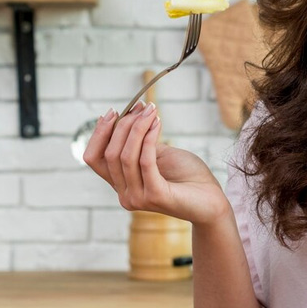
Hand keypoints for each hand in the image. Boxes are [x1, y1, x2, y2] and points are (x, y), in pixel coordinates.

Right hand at [83, 103, 230, 226]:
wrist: (212, 200)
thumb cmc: (187, 177)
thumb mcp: (159, 155)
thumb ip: (140, 143)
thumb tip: (130, 114)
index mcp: (121, 185)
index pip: (94, 159)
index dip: (99, 133)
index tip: (113, 111)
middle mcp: (125, 194)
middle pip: (109, 154)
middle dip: (123, 125)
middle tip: (142, 107)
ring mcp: (138, 198)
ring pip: (125, 156)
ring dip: (137, 127)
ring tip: (152, 111)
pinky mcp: (155, 196)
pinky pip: (144, 161)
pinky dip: (148, 138)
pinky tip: (157, 124)